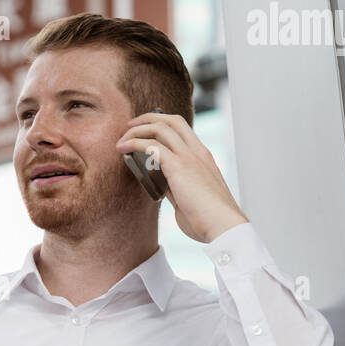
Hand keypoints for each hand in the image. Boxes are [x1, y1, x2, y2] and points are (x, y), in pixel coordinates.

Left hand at [114, 112, 247, 242]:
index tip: (145, 131)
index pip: (183, 130)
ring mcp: (189, 157)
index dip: (163, 125)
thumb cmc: (208, 219)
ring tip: (121, 141)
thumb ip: (176, 188)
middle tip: (130, 125)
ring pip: (161, 128)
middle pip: (172, 121)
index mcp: (203, 158)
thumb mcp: (190, 198)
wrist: (223, 226)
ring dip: (137, 130)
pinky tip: (123, 149)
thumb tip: (162, 186)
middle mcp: (197, 152)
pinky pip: (152, 145)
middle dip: (148, 118)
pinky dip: (134, 143)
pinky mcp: (179, 166)